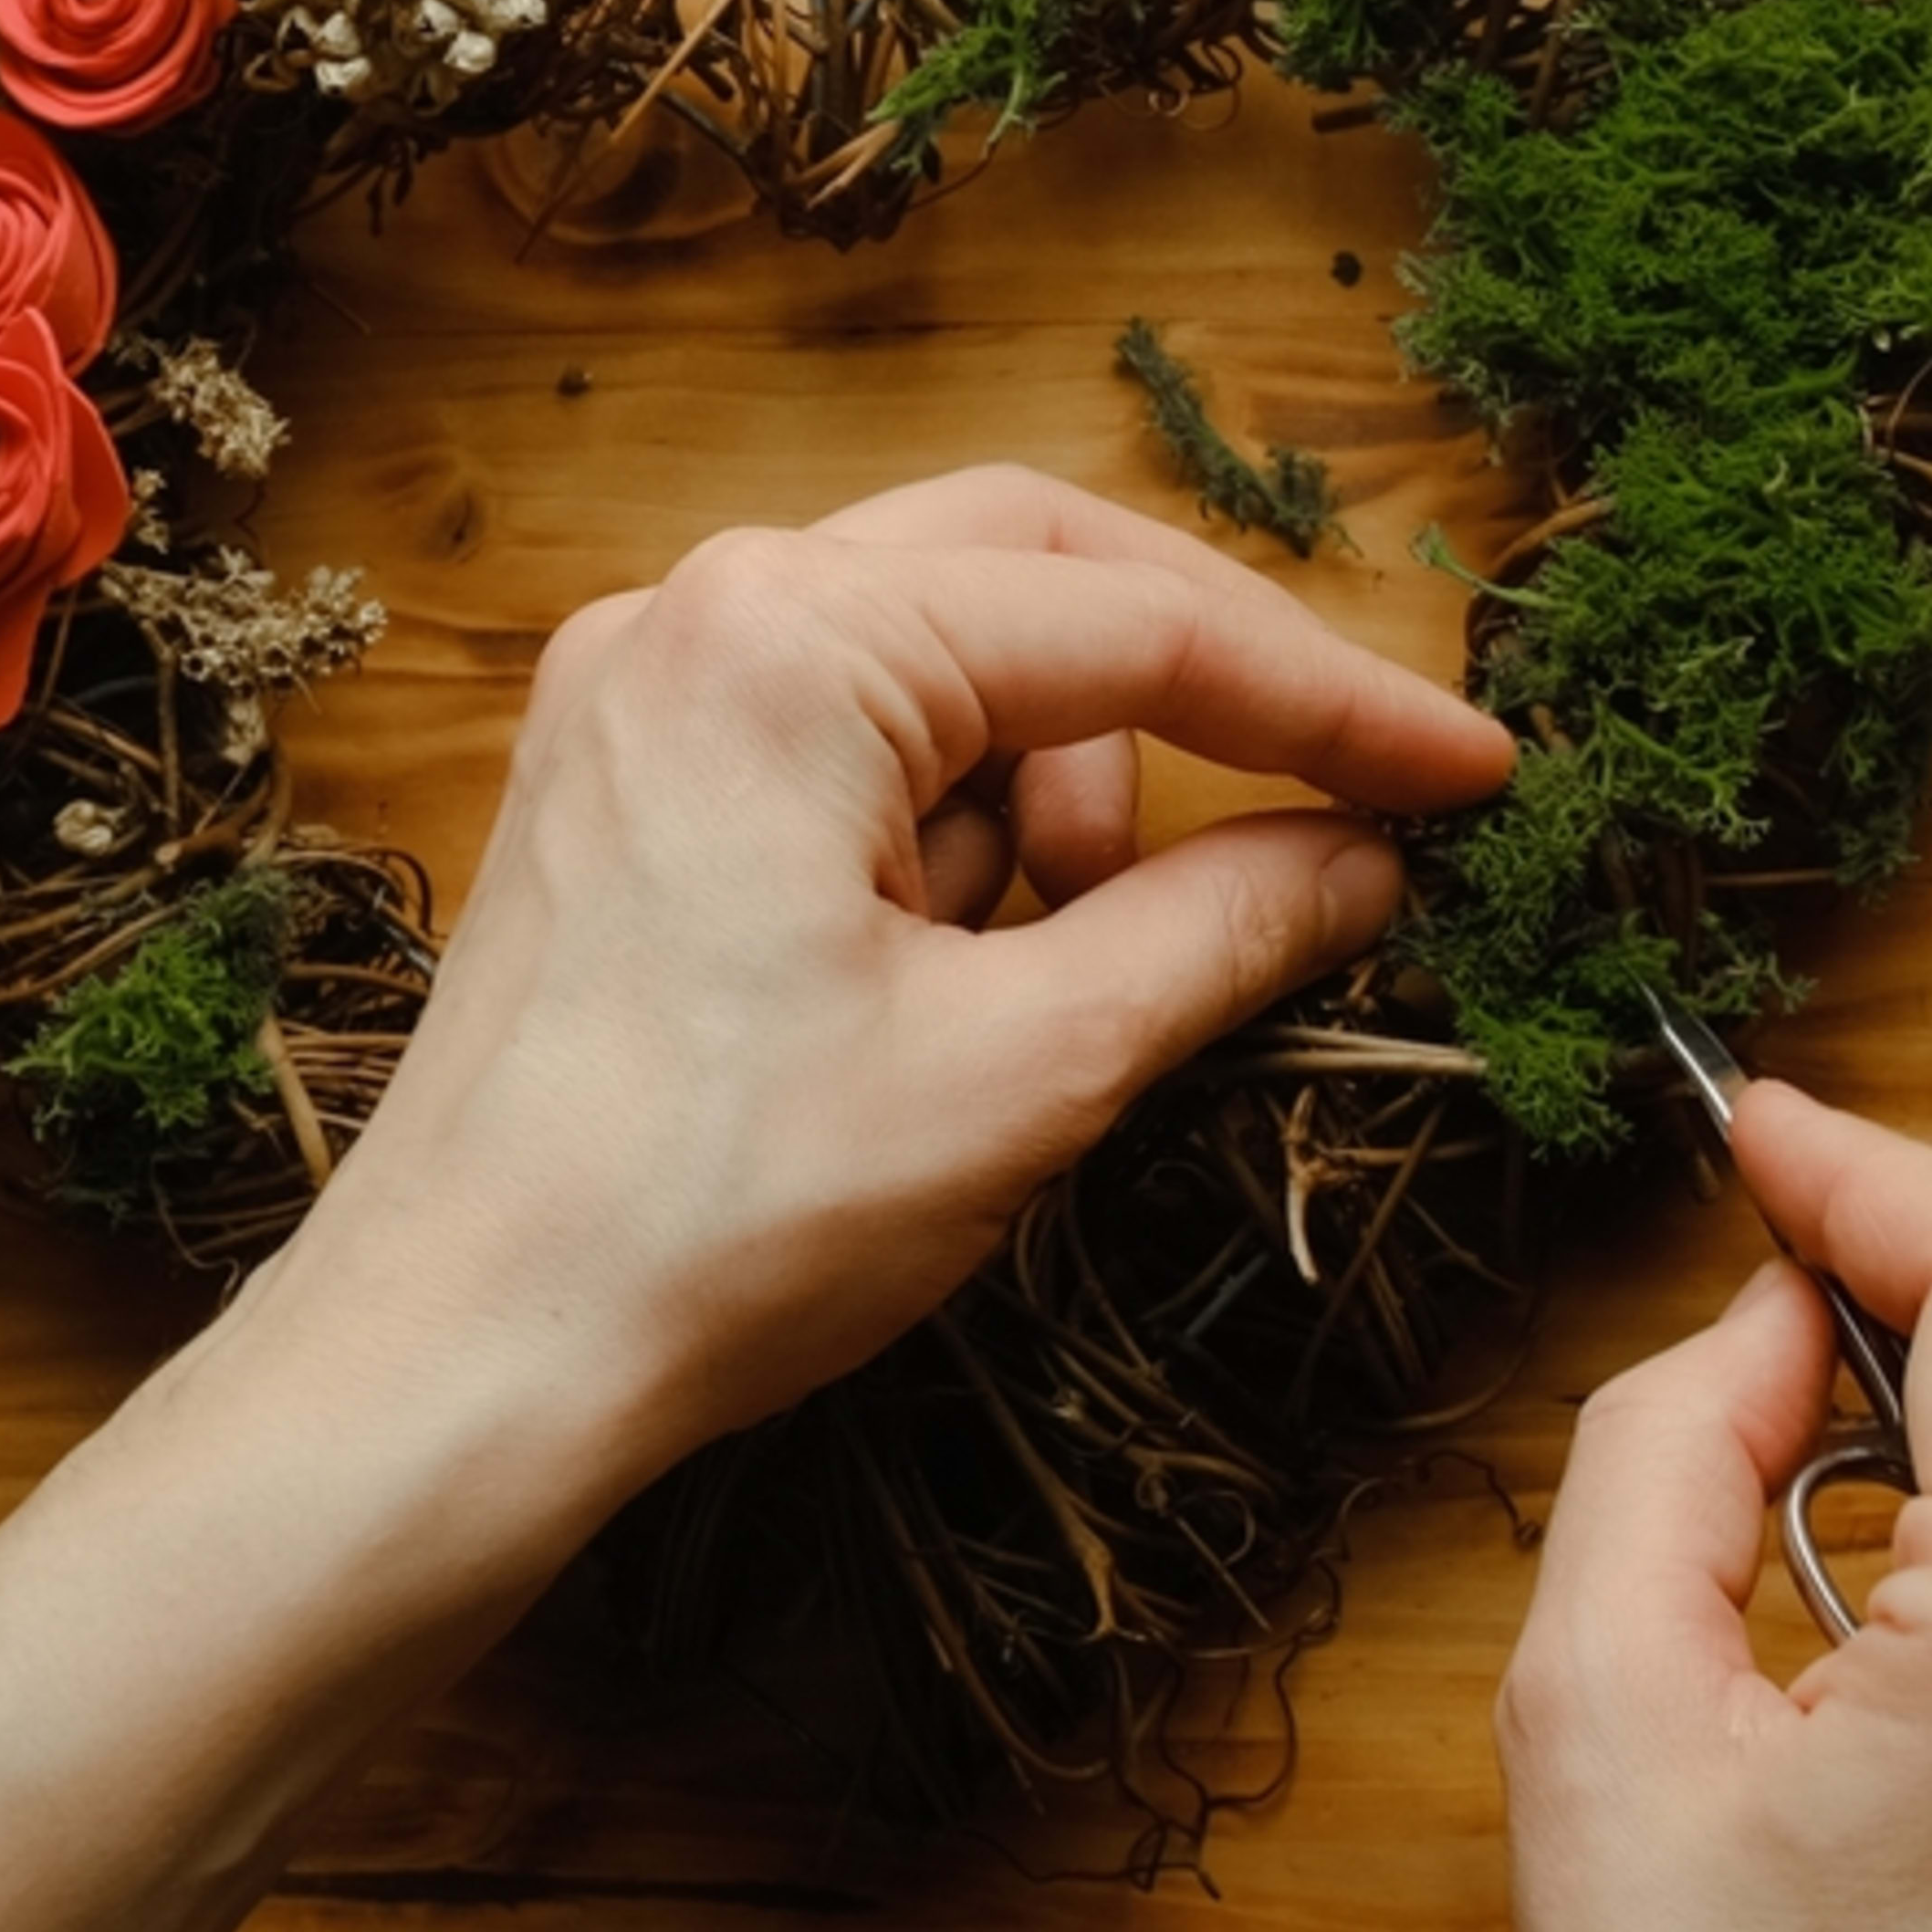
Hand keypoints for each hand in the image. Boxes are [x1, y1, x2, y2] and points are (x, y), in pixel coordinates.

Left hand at [291, 462, 1515, 1466]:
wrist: (459, 1356)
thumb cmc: (719, 1214)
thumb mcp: (1027, 1065)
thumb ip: (1222, 925)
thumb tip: (1369, 856)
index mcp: (791, 639)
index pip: (1133, 624)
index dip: (1332, 706)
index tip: (1472, 774)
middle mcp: (697, 613)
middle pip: (1028, 575)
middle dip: (1193, 701)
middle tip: (1335, 817)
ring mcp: (640, 690)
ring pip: (935, 662)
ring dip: (1050, 794)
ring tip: (1049, 983)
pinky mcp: (618, 780)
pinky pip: (841, 739)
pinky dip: (941, 834)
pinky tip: (942, 981)